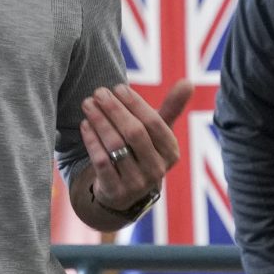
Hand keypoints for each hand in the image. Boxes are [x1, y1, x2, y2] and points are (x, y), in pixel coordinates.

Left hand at [82, 80, 192, 213]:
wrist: (125, 192)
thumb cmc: (142, 151)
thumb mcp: (158, 134)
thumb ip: (172, 108)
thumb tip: (188, 81)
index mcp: (171, 153)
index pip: (154, 123)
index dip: (135, 103)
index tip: (118, 88)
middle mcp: (157, 170)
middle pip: (134, 133)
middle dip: (114, 109)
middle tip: (99, 92)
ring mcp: (136, 183)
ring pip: (115, 146)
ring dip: (100, 121)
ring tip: (88, 103)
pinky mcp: (115, 191)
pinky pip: (101, 161)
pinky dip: (91, 140)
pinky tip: (85, 124)